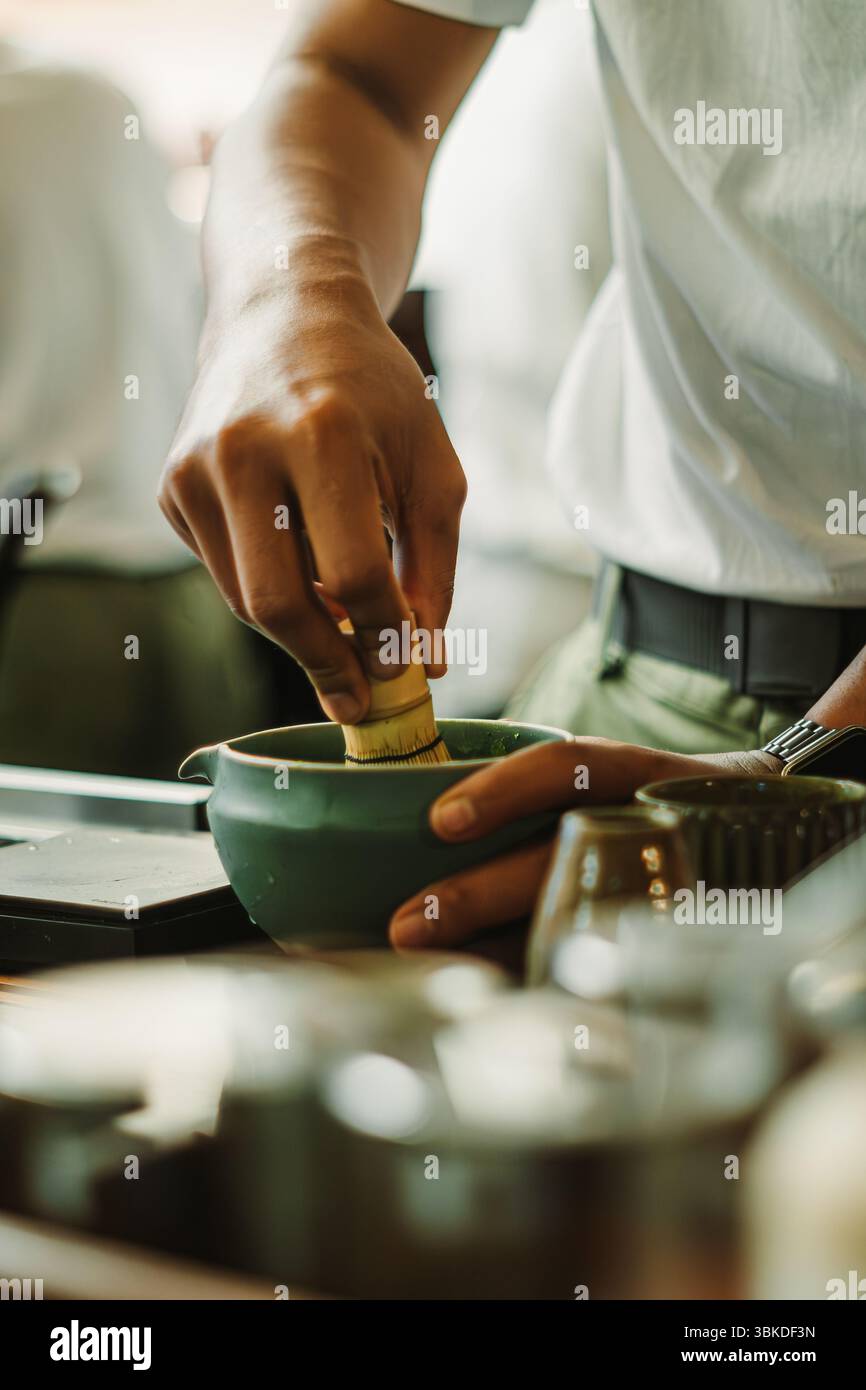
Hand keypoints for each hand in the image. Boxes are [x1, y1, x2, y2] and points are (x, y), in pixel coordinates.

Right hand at [158, 272, 465, 723]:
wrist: (284, 312)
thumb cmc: (375, 391)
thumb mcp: (431, 463)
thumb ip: (434, 568)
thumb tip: (423, 663)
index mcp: (320, 434)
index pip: (352, 573)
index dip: (383, 633)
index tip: (403, 668)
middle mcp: (243, 450)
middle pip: (278, 603)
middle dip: (325, 664)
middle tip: (358, 700)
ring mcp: (193, 469)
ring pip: (243, 599)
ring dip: (298, 633)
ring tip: (343, 632)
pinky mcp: (171, 485)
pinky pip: (223, 571)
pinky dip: (267, 590)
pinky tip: (301, 565)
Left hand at [389, 737, 781, 949]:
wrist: (784, 831)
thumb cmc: (673, 799)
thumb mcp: (637, 772)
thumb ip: (559, 788)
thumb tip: (434, 818)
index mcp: (648, 774)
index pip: (575, 768)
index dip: (507, 790)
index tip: (441, 821)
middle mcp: (665, 829)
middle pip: (565, 861)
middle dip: (480, 896)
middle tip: (407, 924)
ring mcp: (679, 889)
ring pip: (582, 923)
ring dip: (496, 951)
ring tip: (430, 970)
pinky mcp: (683, 941)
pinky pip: (611, 972)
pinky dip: (544, 984)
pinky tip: (489, 999)